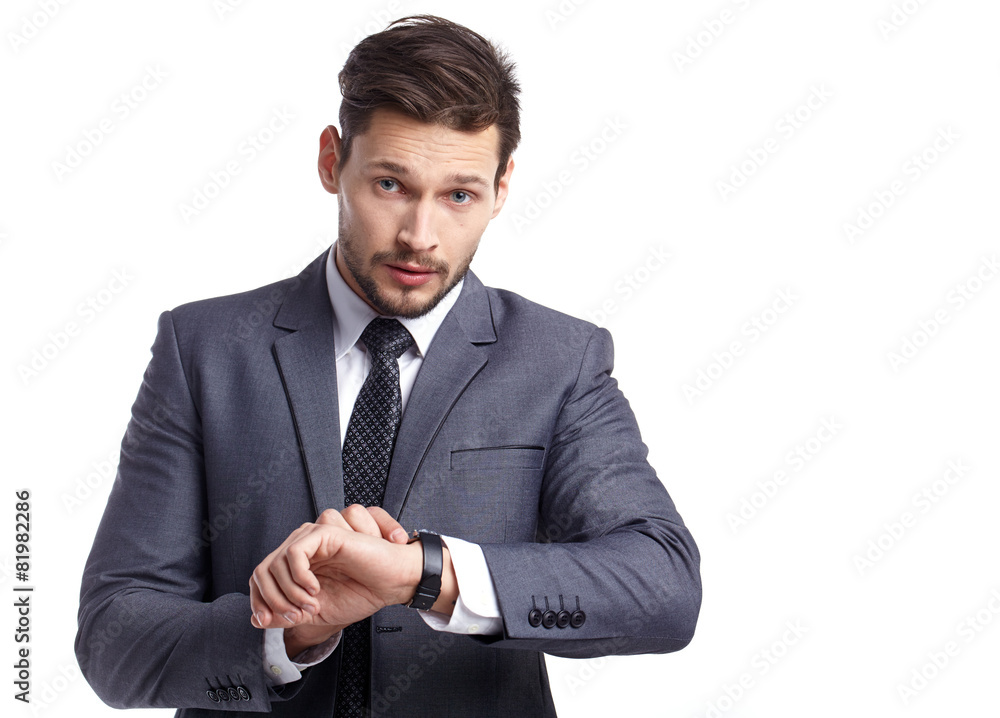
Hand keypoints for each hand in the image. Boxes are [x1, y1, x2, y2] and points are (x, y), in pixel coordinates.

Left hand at [249, 505, 420, 649]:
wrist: (392, 584)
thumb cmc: (361, 592)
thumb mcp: (317, 613)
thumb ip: (286, 614)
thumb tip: (256, 619)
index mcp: (298, 563)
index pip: (260, 576)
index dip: (258, 600)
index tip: (267, 621)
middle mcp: (302, 546)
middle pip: (262, 570)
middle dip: (275, 601)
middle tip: (298, 616)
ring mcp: (313, 538)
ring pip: (275, 562)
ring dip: (289, 592)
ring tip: (312, 604)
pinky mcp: (326, 533)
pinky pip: (295, 552)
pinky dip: (299, 576)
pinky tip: (315, 589)